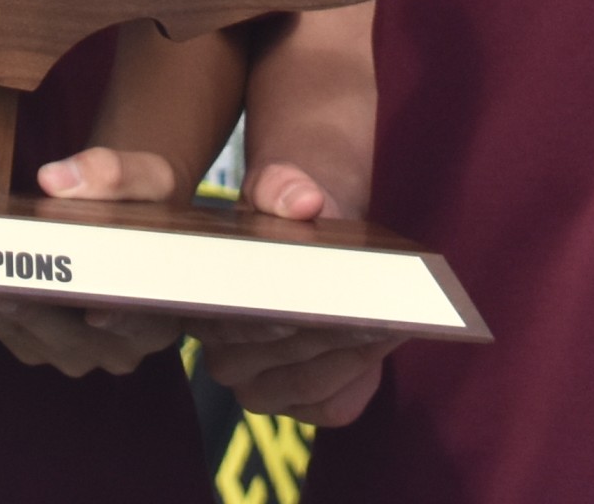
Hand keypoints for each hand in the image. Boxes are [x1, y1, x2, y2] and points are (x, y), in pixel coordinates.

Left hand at [0, 143, 187, 374]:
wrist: (118, 220)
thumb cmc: (141, 202)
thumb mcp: (149, 177)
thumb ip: (116, 174)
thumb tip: (56, 180)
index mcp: (160, 316)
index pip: (144, 322)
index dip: (121, 320)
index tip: (97, 311)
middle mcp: (117, 348)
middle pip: (74, 334)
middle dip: (36, 307)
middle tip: (3, 285)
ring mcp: (72, 352)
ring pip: (28, 334)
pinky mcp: (33, 344)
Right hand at [187, 155, 396, 426]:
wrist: (310, 239)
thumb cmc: (286, 218)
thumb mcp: (279, 188)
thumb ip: (281, 186)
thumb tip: (304, 202)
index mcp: (200, 305)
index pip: (234, 321)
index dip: (280, 311)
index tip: (326, 294)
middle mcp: (220, 357)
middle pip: (277, 357)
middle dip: (330, 331)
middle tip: (377, 304)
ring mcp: (258, 389)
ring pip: (309, 384)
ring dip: (354, 353)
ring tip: (393, 318)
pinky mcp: (300, 407)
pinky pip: (333, 406)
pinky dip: (364, 376)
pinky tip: (388, 340)